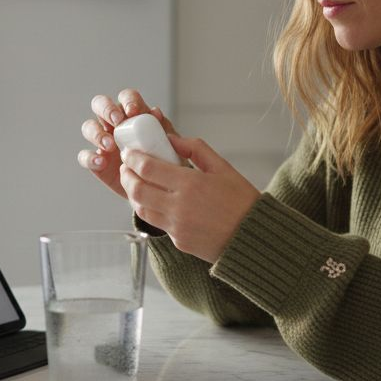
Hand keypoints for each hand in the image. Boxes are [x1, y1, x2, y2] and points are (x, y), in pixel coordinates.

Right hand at [77, 88, 178, 199]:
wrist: (159, 188)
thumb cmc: (164, 160)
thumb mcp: (168, 144)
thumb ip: (163, 128)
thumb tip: (155, 111)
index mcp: (133, 114)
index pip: (126, 97)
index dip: (127, 100)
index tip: (133, 112)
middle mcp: (113, 124)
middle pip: (100, 104)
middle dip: (106, 110)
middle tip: (116, 123)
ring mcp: (102, 141)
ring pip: (89, 127)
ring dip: (97, 133)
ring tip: (110, 146)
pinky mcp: (95, 161)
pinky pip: (84, 156)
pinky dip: (90, 157)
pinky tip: (101, 162)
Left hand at [119, 133, 260, 262]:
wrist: (253, 238)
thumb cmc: (241, 200)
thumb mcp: (223, 167)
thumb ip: (195, 149)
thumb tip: (171, 139)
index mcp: (190, 184)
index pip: (147, 168)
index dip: (132, 158)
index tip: (129, 153)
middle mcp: (179, 206)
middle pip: (136, 189)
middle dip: (127, 175)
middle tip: (127, 167)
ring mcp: (176, 227)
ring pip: (141, 209)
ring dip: (133, 194)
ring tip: (135, 183)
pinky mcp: (178, 241)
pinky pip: (157, 223)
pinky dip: (151, 209)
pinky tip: (155, 200)